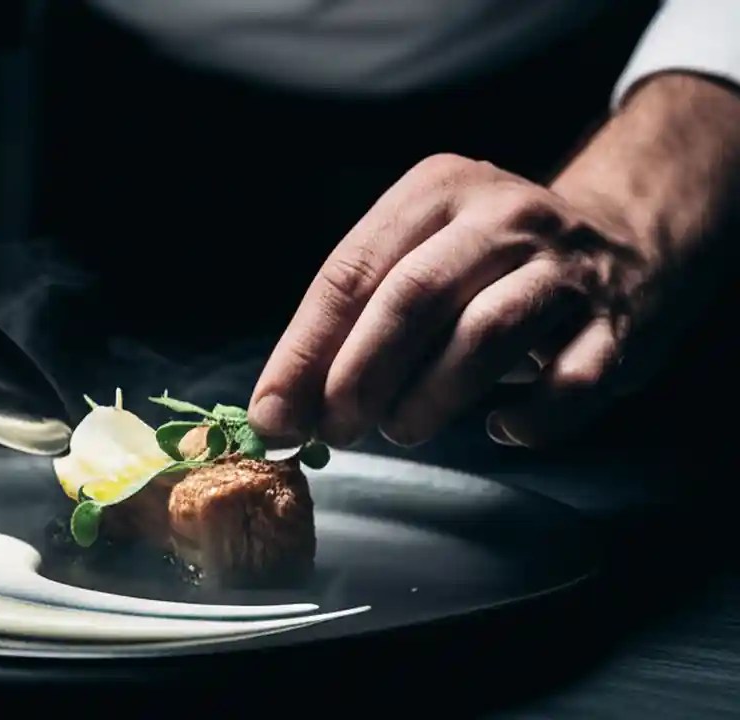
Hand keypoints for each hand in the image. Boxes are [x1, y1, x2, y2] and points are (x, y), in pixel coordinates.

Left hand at [249, 73, 739, 449]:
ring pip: (484, 334)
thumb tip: (283, 407)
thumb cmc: (490, 263)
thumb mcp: (421, 255)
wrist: (628, 240)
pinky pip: (569, 382)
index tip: (272, 414)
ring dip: (429, 397)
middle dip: (358, 375)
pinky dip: (529, 420)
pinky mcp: (617, 323)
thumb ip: (354, 320)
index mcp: (435, 191)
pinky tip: (502, 429)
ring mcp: (564, 266)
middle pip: (411, 297)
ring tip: (402, 429)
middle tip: (334, 429)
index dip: (304, 351)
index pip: (349, 272)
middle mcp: (501, 216)